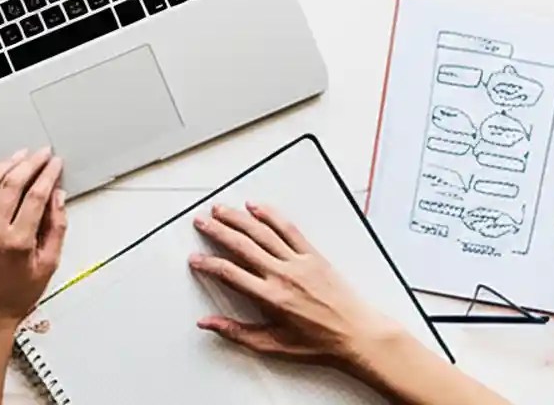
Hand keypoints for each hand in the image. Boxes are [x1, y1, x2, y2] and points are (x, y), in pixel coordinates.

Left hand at [0, 148, 67, 338]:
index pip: (36, 195)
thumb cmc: (15, 295)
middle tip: (41, 154)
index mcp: (18, 242)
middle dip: (30, 163)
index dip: (48, 174)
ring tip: (19, 156)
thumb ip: (56, 228)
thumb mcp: (48, 265)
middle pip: (12, 183)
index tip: (55, 164)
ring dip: (5, 164)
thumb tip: (57, 198)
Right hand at [189, 202, 399, 366]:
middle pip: (242, 245)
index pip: (230, 274)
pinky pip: (289, 229)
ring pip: (262, 232)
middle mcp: (283, 275)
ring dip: (238, 218)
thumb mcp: (273, 345)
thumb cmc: (320, 342)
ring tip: (221, 209)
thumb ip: (237, 333)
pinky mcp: (313, 255)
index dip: (208, 264)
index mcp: (271, 298)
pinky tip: (257, 207)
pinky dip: (271, 215)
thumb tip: (209, 324)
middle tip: (201, 221)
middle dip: (217, 231)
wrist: (357, 334)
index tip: (195, 259)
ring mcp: (299, 262)